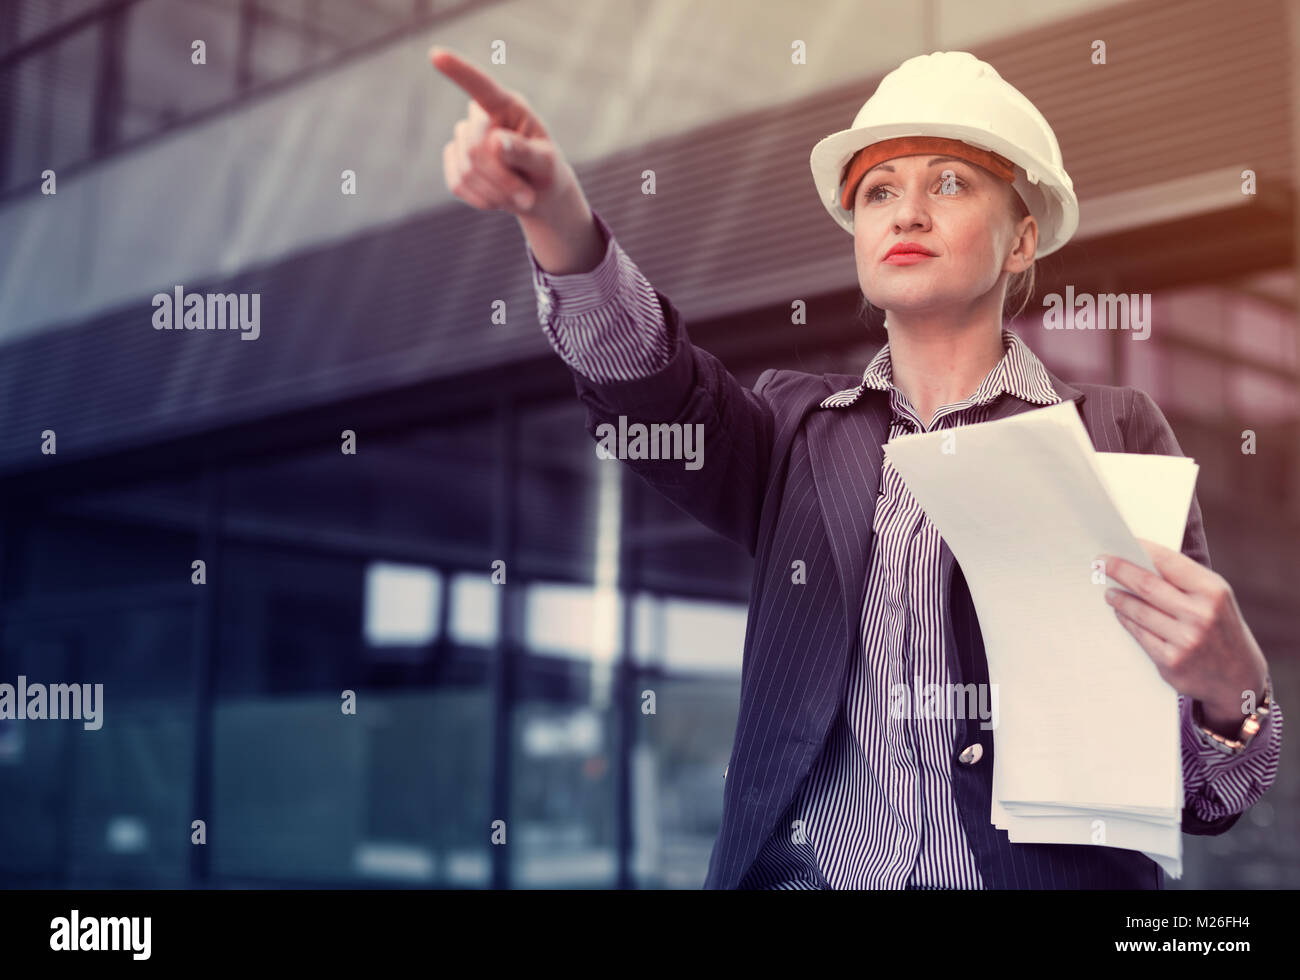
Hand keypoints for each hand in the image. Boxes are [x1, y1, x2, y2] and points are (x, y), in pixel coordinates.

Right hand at [430, 46, 580, 218]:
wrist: (537, 193)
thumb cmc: (545, 170)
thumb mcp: (546, 163)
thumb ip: (525, 152)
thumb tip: (495, 143)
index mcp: (507, 106)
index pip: (481, 87)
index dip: (459, 71)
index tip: (437, 55)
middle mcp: (481, 116)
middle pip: (475, 147)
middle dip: (501, 178)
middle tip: (528, 198)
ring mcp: (463, 138)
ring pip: (467, 169)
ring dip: (497, 192)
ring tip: (519, 196)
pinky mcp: (453, 162)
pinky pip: (458, 184)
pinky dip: (482, 199)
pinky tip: (499, 198)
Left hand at [1098, 538, 1268, 734]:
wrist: (1238, 678)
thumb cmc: (1220, 628)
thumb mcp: (1214, 599)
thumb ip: (1184, 581)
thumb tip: (1139, 559)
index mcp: (1213, 591)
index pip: (1169, 562)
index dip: (1142, 549)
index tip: (1123, 541)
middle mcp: (1201, 615)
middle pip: (1146, 585)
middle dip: (1119, 569)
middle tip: (1101, 561)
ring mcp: (1185, 640)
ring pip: (1138, 610)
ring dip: (1118, 597)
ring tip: (1109, 590)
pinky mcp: (1171, 662)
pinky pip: (1138, 633)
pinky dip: (1125, 620)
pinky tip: (1120, 613)